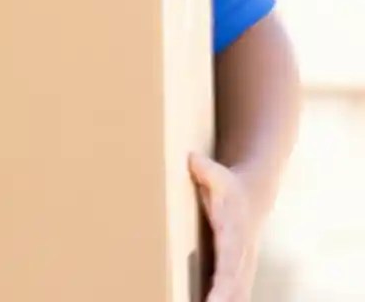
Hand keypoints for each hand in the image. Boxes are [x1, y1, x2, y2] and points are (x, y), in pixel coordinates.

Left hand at [189, 152, 259, 301]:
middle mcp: (242, 252)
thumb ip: (205, 170)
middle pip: (235, 283)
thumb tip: (192, 158)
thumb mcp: (218, 175)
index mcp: (234, 233)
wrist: (254, 192)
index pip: (229, 261)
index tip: (215, 300)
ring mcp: (244, 261)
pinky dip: (230, 300)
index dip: (223, 282)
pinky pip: (237, 290)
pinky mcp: (240, 267)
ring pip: (239, 291)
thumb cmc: (228, 185)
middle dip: (225, 300)